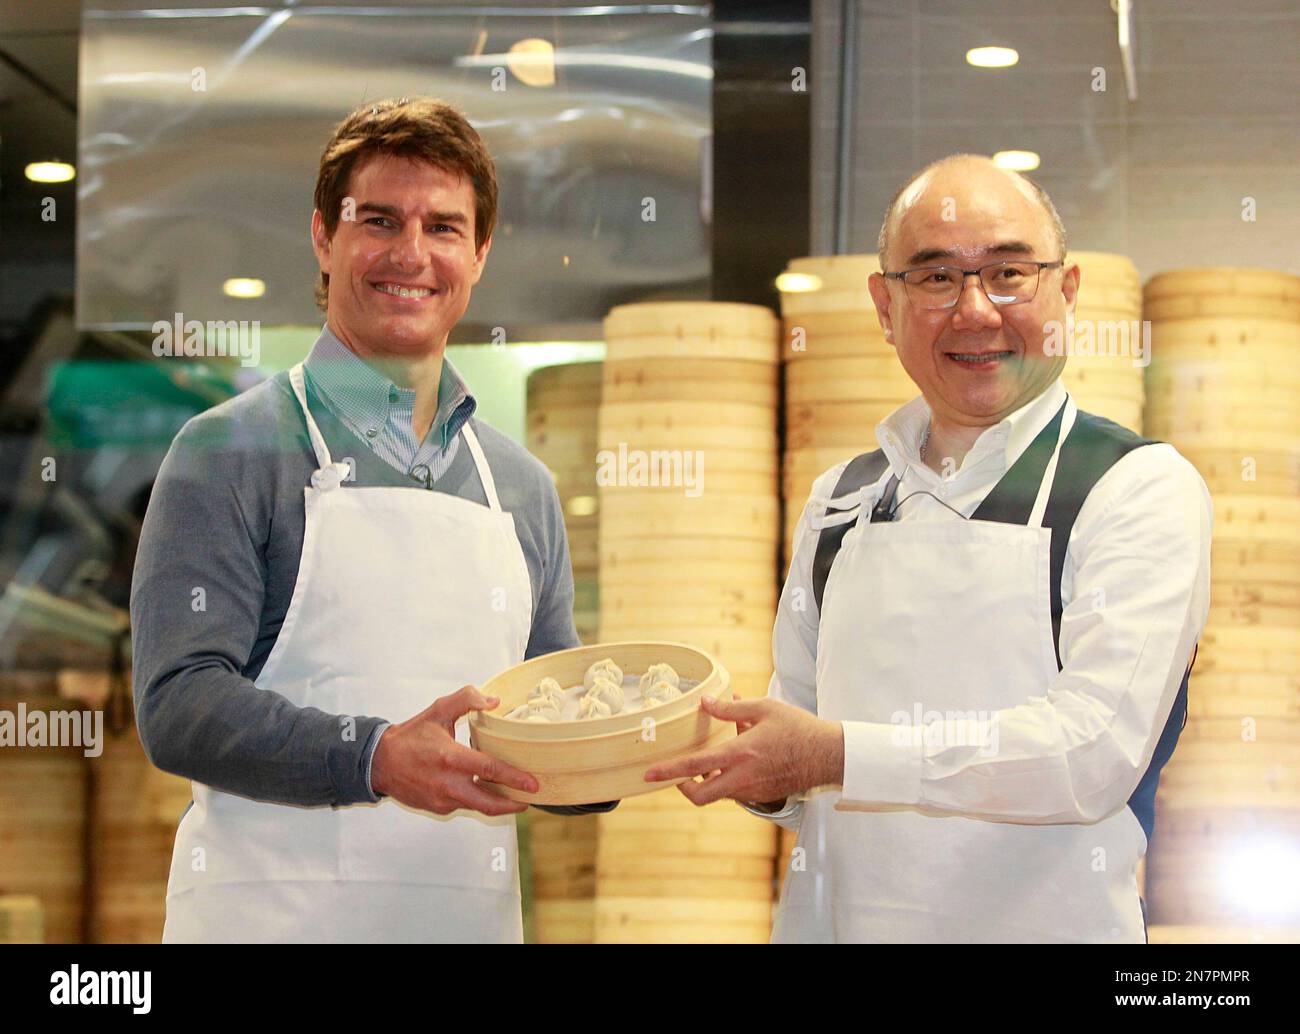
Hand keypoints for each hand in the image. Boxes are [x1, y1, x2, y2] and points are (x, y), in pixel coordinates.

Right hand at [371, 685, 536, 816]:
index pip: (490, 770)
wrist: (380, 762)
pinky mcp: (438, 808)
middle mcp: (448, 783)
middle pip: (489, 803)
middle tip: (531, 798)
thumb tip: (493, 701)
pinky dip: (478, 800)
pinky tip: (487, 791)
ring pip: (478, 807)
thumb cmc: (411, 736)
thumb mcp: (438, 711)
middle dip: (513, 804)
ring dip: (499, 805)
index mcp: (451, 758)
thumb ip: (466, 700)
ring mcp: (443, 799)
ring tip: (516, 798)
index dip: (514, 778)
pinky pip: (464, 805)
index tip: (532, 784)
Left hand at [642, 696, 843, 806]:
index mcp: (739, 754)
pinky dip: (729, 778)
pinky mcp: (762, 796)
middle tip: (678, 774)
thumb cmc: (798, 728)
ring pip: (718, 793)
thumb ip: (731, 708)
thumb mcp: (764, 708)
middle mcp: (742, 778)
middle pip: (700, 796)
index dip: (668, 771)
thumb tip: (704, 703)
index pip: (694, 766)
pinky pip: (735, 791)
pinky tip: (740, 757)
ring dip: (710, 779)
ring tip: (720, 753)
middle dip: (682, 789)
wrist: (828, 756)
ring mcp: (752, 791)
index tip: (648, 773)